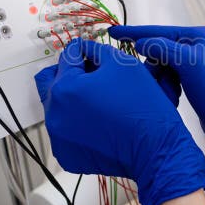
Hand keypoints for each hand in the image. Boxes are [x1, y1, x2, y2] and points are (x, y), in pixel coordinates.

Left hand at [34, 39, 204, 204]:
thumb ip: (95, 49)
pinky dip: (77, 124)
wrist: (154, 148)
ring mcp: (58, 138)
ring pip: (56, 108)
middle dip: (68, 73)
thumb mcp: (122, 64)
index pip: (68, 56)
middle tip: (88, 74)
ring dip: (72, 99)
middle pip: (50, 82)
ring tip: (98, 100)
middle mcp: (54, 114)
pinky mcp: (67, 156)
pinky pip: (64, 132)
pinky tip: (99, 122)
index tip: (94, 53)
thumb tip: (83, 48)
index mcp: (65, 88)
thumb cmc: (141, 106)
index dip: (84, 51)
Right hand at [108, 25, 204, 157]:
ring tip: (170, 93)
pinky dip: (165, 87)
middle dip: (154, 68)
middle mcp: (195, 45)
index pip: (159, 31)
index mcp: (197, 35)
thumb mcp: (187, 64)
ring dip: (160, 80)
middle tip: (155, 82)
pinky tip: (172, 97)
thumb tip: (140, 43)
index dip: (134, 33)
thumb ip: (162, 48)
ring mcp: (192, 62)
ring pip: (159, 66)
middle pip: (157, 50)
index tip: (112, 32)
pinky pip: (166, 78)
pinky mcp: (190, 79)